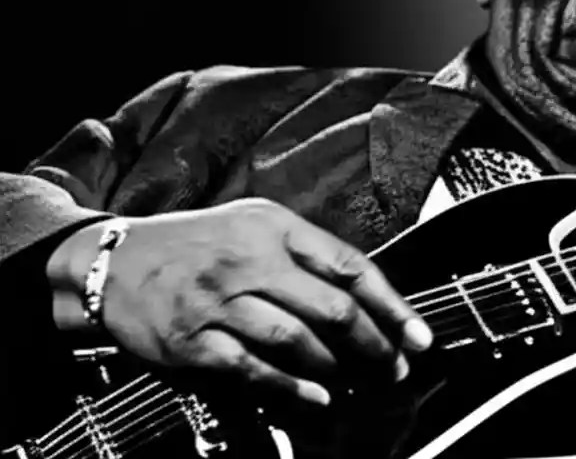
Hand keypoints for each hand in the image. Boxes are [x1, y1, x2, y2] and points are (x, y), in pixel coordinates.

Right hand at [47, 198, 433, 406]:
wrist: (113, 262)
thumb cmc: (196, 244)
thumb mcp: (253, 224)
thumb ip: (306, 250)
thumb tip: (366, 292)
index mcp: (274, 228)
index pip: (350, 265)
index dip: (391, 304)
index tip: (418, 335)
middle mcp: (250, 260)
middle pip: (332, 307)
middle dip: (374, 344)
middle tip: (393, 368)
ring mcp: (220, 302)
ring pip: (297, 339)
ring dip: (337, 367)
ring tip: (357, 383)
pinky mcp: (193, 340)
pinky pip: (253, 368)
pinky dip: (291, 386)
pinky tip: (318, 396)